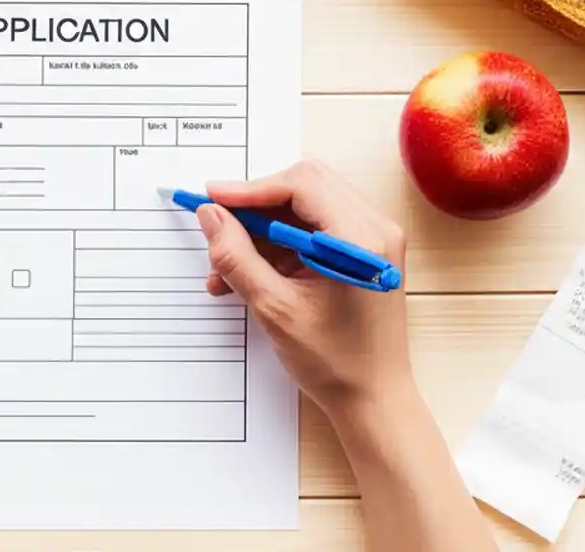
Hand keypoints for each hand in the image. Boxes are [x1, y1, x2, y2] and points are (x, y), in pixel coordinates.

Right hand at [196, 159, 411, 415]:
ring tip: (225, 269)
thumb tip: (211, 216)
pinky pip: (311, 230)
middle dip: (254, 206)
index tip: (212, 200)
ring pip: (303, 208)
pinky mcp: (360, 253)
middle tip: (217, 228)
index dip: (250, 188)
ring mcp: (370, 240)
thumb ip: (237, 257)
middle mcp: (374, 229)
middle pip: (303, 187)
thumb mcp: (275, 308)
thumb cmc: (337, 363)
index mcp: (361, 239)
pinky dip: (276, 246)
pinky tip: (247, 275)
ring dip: (260, 231)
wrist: (373, 400)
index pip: (300, 185)